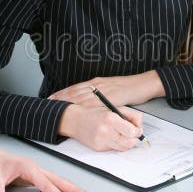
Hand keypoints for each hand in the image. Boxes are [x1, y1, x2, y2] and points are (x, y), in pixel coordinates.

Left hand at [0, 140, 89, 191]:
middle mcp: (34, 168)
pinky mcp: (31, 175)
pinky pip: (49, 183)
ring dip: (69, 188)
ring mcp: (34, 171)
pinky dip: (60, 188)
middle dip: (74, 189)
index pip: (46, 184)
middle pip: (58, 180)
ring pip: (56, 180)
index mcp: (28, 168)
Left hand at [48, 71, 164, 106]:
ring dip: (69, 102)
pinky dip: (85, 106)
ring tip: (58, 107)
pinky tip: (78, 109)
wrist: (144, 84)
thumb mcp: (112, 89)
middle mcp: (98, 84)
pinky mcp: (112, 96)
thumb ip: (100, 94)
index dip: (63, 92)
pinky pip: (96, 102)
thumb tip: (90, 101)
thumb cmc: (129, 88)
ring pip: (83, 96)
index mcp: (97, 82)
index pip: (76, 87)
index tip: (51, 97)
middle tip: (48, 102)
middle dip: (61, 97)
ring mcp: (104, 90)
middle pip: (76, 91)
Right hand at [58, 104, 144, 151]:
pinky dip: (115, 144)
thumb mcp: (114, 108)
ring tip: (122, 135)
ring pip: (122, 148)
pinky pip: (113, 149)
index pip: (132, 132)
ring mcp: (101, 141)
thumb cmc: (95, 113)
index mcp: (111, 118)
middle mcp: (105, 131)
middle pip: (129, 143)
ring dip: (126, 143)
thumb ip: (131, 115)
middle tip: (132, 134)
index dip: (137, 132)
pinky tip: (111, 137)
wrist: (75, 120)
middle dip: (134, 139)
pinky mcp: (98, 148)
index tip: (137, 129)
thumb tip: (140, 126)